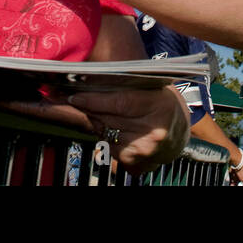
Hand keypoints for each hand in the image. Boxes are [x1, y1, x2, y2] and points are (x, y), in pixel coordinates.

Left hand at [0, 86, 190, 173]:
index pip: (119, 102)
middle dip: (86, 109)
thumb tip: (82, 77)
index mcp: (159, 105)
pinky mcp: (137, 165)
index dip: (93, 100)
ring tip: (100, 113)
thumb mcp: (149, 87)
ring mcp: (144, 151)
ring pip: (103, 135)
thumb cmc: (160, 103)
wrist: (178, 133)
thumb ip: (121, 83)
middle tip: (63, 97)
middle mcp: (153, 131)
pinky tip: (113, 131)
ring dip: (95, 123)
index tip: (71, 95)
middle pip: (106, 120)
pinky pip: (108, 150)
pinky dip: (104, 140)